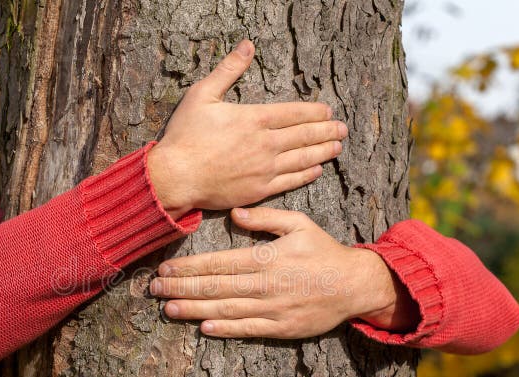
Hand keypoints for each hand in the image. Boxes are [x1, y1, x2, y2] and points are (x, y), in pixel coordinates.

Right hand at [148, 40, 347, 218]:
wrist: (176, 177)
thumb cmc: (185, 136)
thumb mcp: (202, 94)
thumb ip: (228, 70)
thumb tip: (247, 45)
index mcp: (255, 118)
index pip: (295, 113)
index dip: (315, 111)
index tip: (327, 110)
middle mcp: (266, 143)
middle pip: (305, 135)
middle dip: (326, 130)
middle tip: (342, 128)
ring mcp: (264, 168)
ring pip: (303, 158)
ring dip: (323, 151)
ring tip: (337, 146)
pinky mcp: (259, 189)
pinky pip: (290, 181)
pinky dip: (306, 174)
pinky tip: (317, 169)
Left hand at [148, 207, 419, 338]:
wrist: (354, 285)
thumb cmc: (323, 251)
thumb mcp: (299, 224)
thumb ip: (266, 218)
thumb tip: (235, 214)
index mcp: (266, 258)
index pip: (218, 263)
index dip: (188, 266)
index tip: (165, 268)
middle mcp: (265, 284)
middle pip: (215, 287)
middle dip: (181, 288)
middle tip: (153, 290)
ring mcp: (272, 308)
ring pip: (225, 309)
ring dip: (194, 309)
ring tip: (168, 309)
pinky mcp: (281, 327)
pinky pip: (248, 329)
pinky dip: (225, 329)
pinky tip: (203, 327)